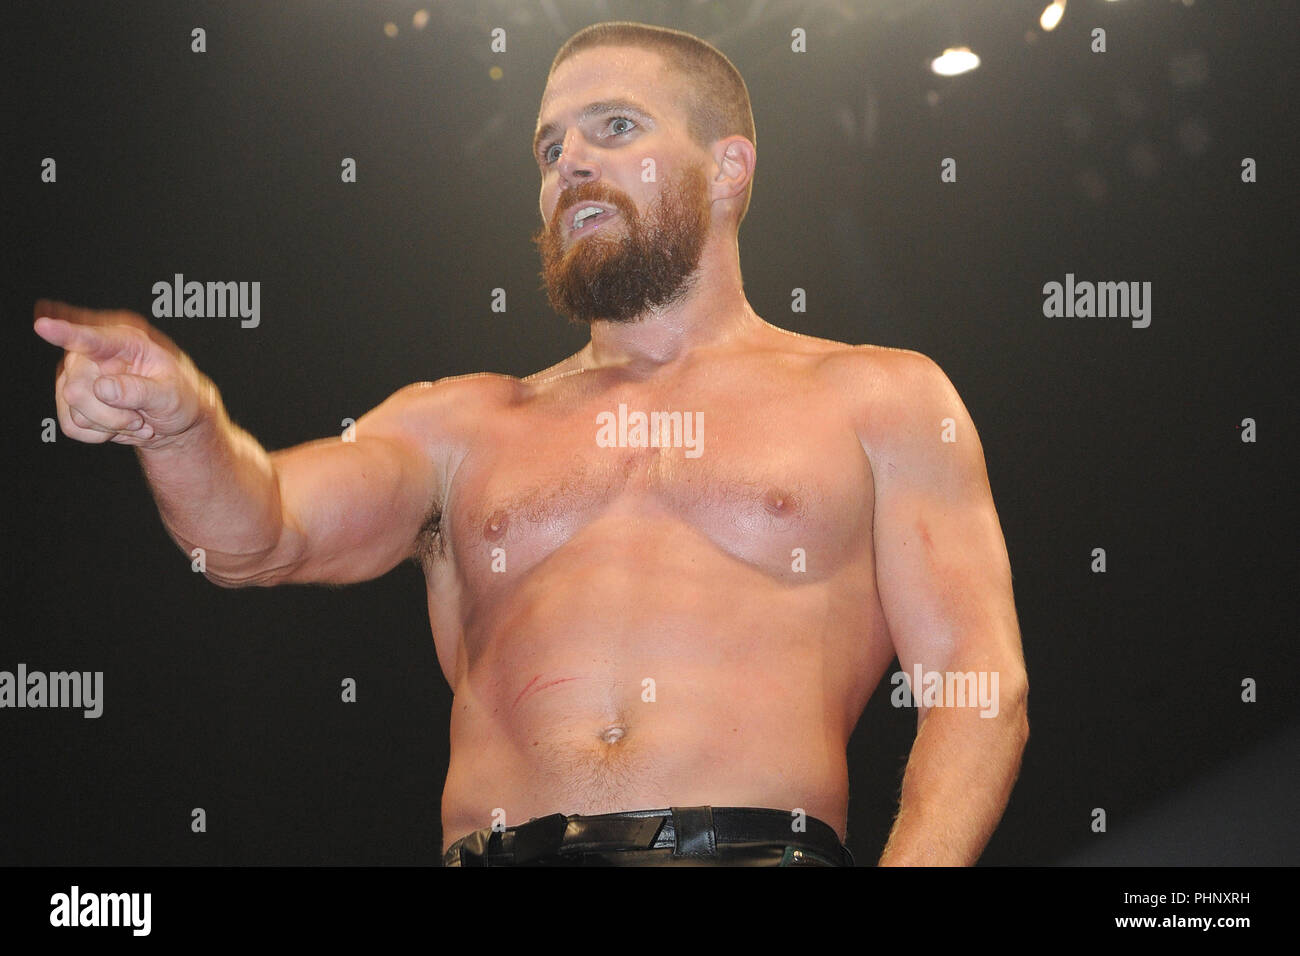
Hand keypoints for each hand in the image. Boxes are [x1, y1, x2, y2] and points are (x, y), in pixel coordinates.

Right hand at [34, 299, 207, 447]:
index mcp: (124, 342)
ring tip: (135, 420)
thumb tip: (102, 388)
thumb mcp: (172, 395)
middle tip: (141, 418)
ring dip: (109, 426)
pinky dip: (98, 434)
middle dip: (112, 415)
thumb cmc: (177, 398)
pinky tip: (118, 427)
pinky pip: (71, 426)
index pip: (93, 339)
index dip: (66, 333)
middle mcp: (93, 355)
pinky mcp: (69, 401)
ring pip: (75, 412)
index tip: (43, 325)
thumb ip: (141, 390)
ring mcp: (76, 377)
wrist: (170, 421)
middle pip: (78, 390)